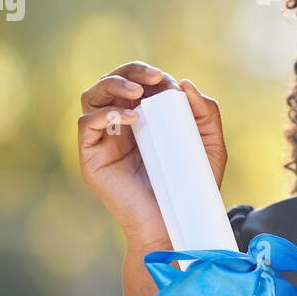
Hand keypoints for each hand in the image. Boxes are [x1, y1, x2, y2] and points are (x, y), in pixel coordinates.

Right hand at [78, 60, 226, 245]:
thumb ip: (206, 114)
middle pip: (108, 83)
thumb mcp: (211, 146)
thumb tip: (184, 83)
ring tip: (138, 91)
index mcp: (143, 119)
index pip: (134, 82)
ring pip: (90, 96)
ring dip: (112, 85)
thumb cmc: (193, 187)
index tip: (165, 79)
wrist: (177, 224)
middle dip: (128, 71)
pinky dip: (105, 113)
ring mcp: (103, 141)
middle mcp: (119, 126)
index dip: (145, 73)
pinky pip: (86, 124)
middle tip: (152, 77)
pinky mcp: (92, 158)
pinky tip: (130, 117)